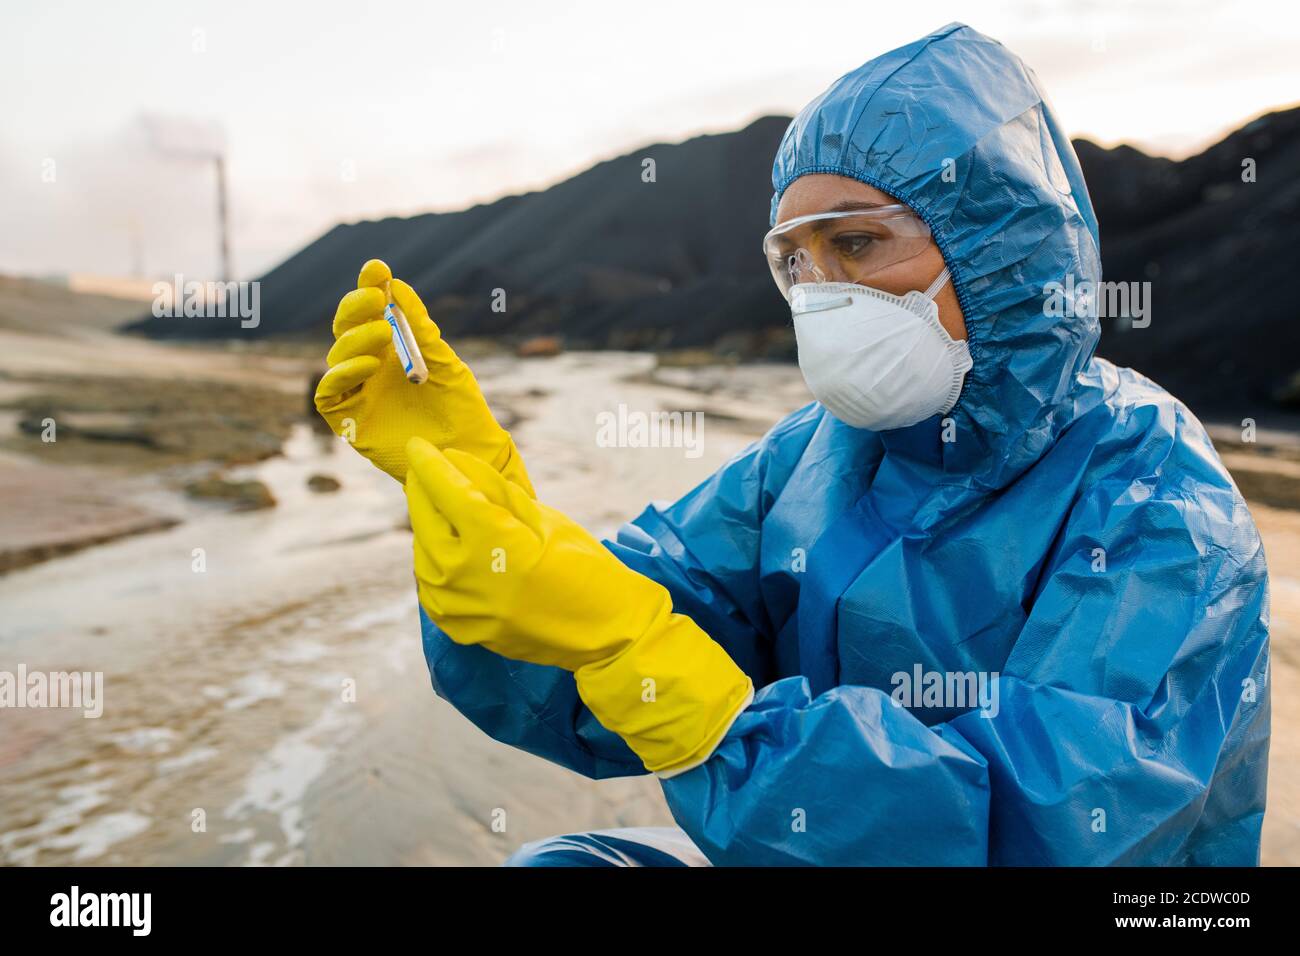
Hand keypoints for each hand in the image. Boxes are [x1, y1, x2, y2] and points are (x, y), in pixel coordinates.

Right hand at [313, 259, 532, 490]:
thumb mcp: (445, 361)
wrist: (467, 451)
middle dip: (355, 308)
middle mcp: (370, 366)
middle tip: (374, 297)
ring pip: (337, 356)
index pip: (371, 311)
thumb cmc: (460, 407)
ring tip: (382, 335)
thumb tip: (398, 287)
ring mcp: (358, 392)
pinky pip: (329, 392)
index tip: (376, 268)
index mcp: (392, 348)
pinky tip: (366, 365)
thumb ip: (420, 329)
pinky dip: (342, 374)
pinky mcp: (349, 420)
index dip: (369, 287)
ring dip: (355, 340)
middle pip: (347, 328)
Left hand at [404, 436, 751, 773]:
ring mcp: (457, 607)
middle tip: (430, 472)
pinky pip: (432, 585)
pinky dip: (437, 562)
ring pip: (423, 553)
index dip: (428, 462)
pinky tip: (453, 550)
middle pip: (425, 519)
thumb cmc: (584, 566)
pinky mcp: (458, 628)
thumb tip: (455, 461)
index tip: (418, 446)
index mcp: (490, 540)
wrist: (605, 632)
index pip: (444, 489)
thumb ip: (494, 490)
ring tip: (446, 509)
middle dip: (424, 490)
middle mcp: (463, 575)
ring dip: (429, 527)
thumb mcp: (543, 517)